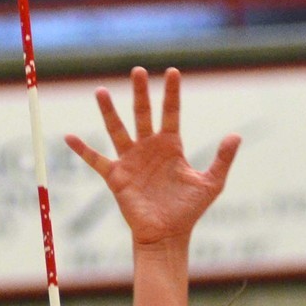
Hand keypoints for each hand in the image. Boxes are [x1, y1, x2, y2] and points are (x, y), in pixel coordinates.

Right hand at [66, 66, 239, 247]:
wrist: (168, 234)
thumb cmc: (189, 210)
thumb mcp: (211, 183)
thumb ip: (222, 159)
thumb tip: (236, 135)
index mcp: (171, 146)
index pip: (171, 112)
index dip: (172, 93)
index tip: (173, 71)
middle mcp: (149, 148)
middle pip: (143, 114)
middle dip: (141, 93)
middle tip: (138, 70)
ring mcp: (131, 160)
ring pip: (117, 130)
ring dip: (109, 112)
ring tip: (100, 91)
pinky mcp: (116, 177)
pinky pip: (96, 160)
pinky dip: (83, 150)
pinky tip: (69, 137)